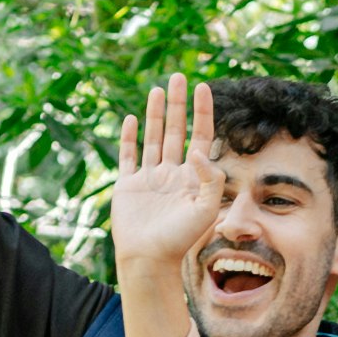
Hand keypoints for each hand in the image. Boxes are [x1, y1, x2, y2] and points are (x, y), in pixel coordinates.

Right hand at [106, 75, 231, 284]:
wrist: (149, 260)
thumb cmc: (180, 240)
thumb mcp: (206, 209)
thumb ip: (210, 178)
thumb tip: (197, 150)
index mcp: (193, 177)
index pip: (201, 136)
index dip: (203, 112)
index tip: (203, 88)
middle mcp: (172, 174)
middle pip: (177, 130)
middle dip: (178, 104)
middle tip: (178, 76)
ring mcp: (149, 178)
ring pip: (154, 138)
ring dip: (156, 114)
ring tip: (158, 89)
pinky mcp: (128, 186)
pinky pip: (128, 156)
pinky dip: (129, 138)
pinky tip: (130, 119)